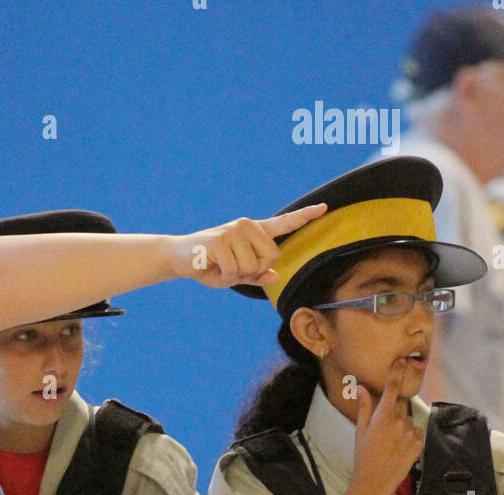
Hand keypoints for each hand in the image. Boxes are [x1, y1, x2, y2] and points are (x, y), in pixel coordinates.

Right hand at [173, 204, 326, 287]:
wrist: (179, 257)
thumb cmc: (210, 266)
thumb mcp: (236, 274)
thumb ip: (256, 275)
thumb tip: (275, 275)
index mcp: (253, 231)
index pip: (283, 223)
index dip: (304, 217)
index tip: (324, 208)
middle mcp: (246, 225)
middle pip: (270, 257)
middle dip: (254, 270)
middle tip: (233, 268)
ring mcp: (233, 231)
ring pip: (252, 267)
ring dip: (236, 275)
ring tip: (220, 266)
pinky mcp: (220, 241)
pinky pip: (235, 271)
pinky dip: (225, 277)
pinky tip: (213, 266)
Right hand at [352, 359, 425, 494]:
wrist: (374, 481)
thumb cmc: (363, 455)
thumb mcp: (360, 430)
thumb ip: (364, 406)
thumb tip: (359, 388)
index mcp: (383, 415)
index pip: (392, 387)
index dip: (397, 372)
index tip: (401, 361)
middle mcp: (399, 420)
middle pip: (402, 406)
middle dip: (395, 413)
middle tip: (385, 431)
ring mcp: (411, 431)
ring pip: (409, 420)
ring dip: (403, 426)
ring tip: (391, 444)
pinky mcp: (419, 442)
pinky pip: (417, 432)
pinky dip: (410, 437)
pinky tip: (399, 449)